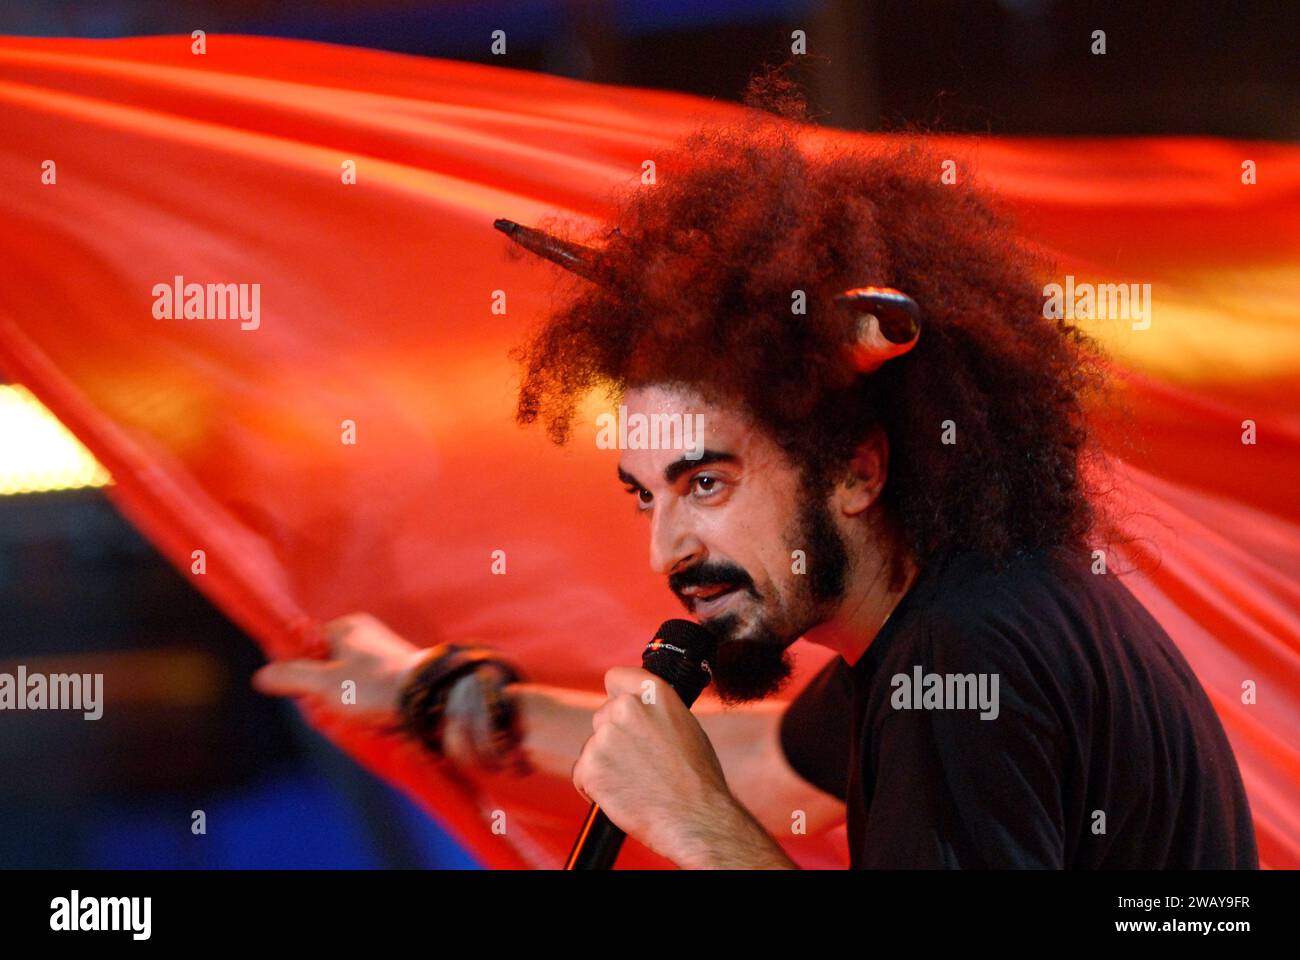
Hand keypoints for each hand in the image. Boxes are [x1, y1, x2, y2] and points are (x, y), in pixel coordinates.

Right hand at [251, 613, 427, 726]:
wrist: (426, 698)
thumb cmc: (374, 685)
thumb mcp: (325, 683)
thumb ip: (293, 676)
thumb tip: (262, 675)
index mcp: (347, 628)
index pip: (307, 647)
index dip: (301, 673)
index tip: (307, 694)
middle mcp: (365, 636)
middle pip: (325, 668)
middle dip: (323, 694)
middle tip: (332, 708)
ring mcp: (380, 655)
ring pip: (344, 683)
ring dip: (342, 704)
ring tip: (355, 714)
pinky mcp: (392, 675)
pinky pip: (365, 692)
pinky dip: (362, 706)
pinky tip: (368, 718)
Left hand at [572, 666, 786, 867]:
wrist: (695, 819)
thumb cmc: (698, 780)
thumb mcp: (685, 727)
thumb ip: (655, 712)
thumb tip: (639, 710)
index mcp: (653, 692)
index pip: (616, 677)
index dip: (617, 697)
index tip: (622, 713)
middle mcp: (625, 708)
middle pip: (603, 716)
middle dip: (614, 738)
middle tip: (639, 763)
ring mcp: (604, 737)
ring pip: (593, 747)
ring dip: (606, 764)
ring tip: (636, 783)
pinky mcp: (590, 767)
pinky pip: (582, 774)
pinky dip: (595, 787)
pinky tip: (622, 796)